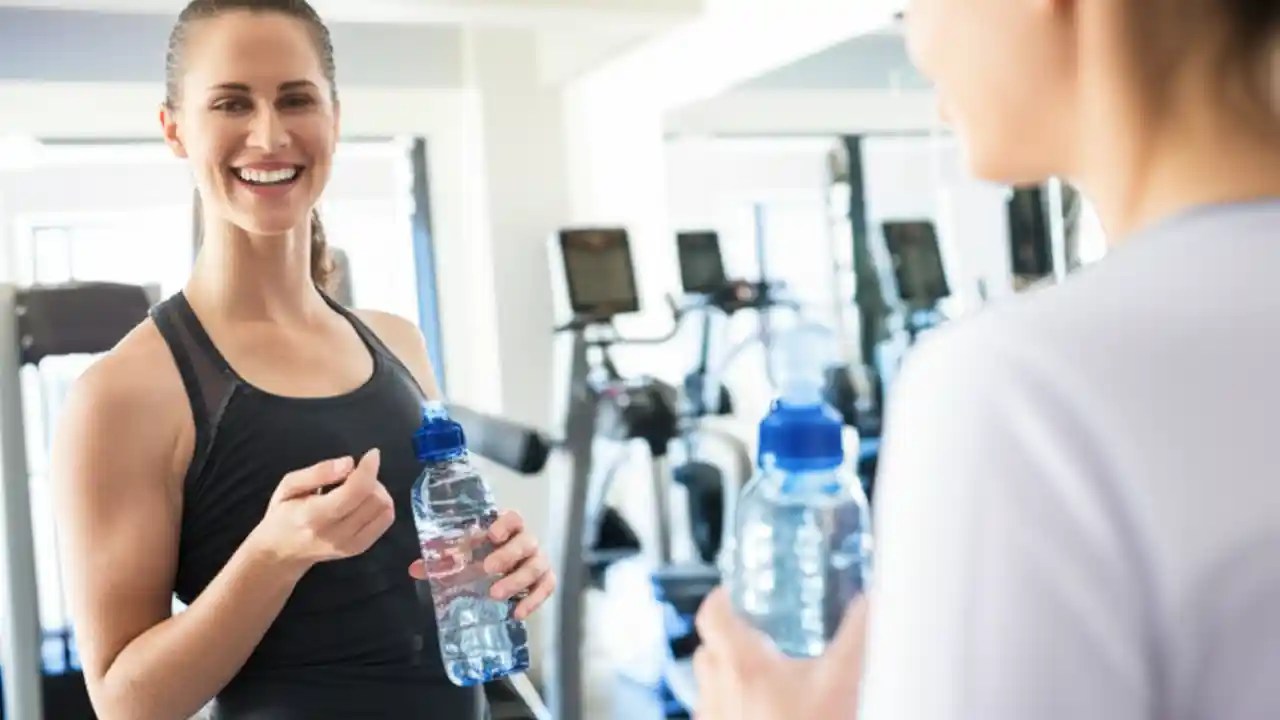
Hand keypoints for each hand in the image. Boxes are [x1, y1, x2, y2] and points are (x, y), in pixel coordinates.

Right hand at [249, 449, 394, 570]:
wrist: (283, 552)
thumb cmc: (284, 514)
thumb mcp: (289, 486)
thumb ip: (318, 472)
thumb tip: (349, 463)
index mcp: (314, 517)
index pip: (354, 492)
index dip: (368, 470)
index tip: (372, 454)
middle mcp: (336, 534)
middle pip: (374, 499)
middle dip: (369, 478)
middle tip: (351, 475)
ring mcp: (351, 545)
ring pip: (384, 508)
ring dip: (376, 490)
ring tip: (355, 488)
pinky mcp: (361, 548)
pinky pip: (386, 519)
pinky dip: (380, 504)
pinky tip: (362, 501)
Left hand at [409, 510, 555, 619]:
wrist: (505, 573)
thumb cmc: (482, 559)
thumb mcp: (463, 558)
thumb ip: (442, 560)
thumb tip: (414, 568)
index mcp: (507, 528)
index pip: (513, 518)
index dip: (505, 524)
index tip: (492, 534)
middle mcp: (526, 541)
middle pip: (526, 542)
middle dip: (507, 555)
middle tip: (488, 569)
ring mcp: (538, 560)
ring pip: (536, 566)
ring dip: (517, 580)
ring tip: (496, 594)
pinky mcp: (545, 580)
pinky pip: (546, 587)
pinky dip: (534, 600)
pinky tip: (518, 613)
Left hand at [692, 588, 866, 719]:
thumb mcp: (842, 682)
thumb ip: (857, 634)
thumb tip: (871, 598)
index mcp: (740, 666)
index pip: (711, 614)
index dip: (723, 597)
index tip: (739, 591)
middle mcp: (717, 693)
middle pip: (709, 650)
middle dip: (731, 638)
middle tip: (761, 633)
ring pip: (711, 687)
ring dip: (731, 677)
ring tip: (768, 677)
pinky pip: (719, 717)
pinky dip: (735, 708)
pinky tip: (768, 715)